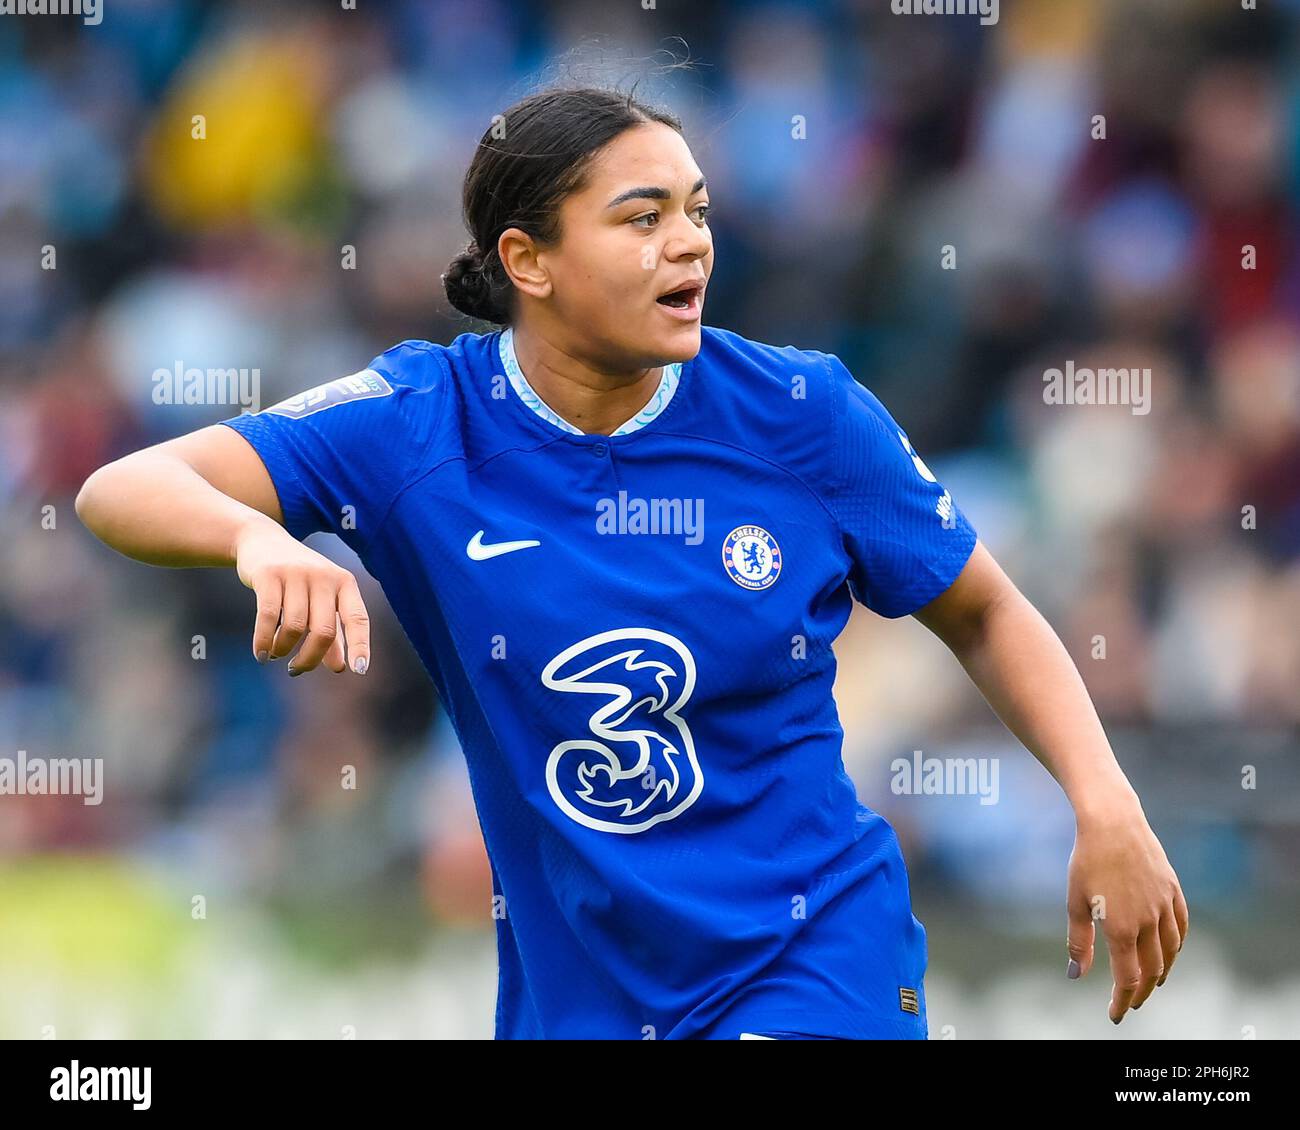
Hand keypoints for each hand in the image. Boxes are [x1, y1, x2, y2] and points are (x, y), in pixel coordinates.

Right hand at [233, 514, 371, 676]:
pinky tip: (262, 654)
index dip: (360, 644)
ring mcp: (296, 573)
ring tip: (276, 655)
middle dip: (310, 658)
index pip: (358, 618)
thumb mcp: (320, 600)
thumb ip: (332, 632)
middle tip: (296, 670)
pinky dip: (264, 641)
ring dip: (284, 649)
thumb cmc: (299, 578)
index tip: (359, 670)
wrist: (262, 540)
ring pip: (295, 627)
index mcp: (344, 582)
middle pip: (324, 630)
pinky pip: (268, 617)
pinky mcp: (268, 574)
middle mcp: (324, 576)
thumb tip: (340, 667)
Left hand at [1066, 798, 1188, 1023]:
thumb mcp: (1075, 901)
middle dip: (1141, 991)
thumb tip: (1077, 975)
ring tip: (1152, 981)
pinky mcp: (1173, 889)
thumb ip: (1078, 941)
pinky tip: (1170, 948)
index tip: (1115, 1015)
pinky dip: (1177, 944)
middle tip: (1130, 1002)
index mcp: (1123, 928)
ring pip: (1172, 950)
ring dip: (1162, 971)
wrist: (1113, 822)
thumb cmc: (1087, 860)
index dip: (1121, 1001)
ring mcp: (1165, 905)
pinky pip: (1181, 926)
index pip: (1128, 978)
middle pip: (1153, 969)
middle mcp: (1149, 921)